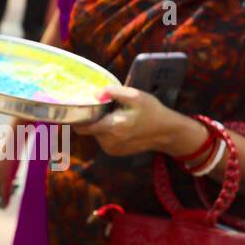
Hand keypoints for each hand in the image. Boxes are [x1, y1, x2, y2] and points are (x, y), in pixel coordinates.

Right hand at [0, 154, 19, 208]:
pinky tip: (15, 176)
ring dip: (5, 187)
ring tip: (15, 185)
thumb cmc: (9, 164)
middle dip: (2, 194)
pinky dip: (6, 179)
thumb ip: (5, 195)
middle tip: (12, 195)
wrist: (12, 145)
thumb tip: (3, 206)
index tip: (4, 206)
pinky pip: (0, 175)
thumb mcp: (8, 181)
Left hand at [74, 84, 194, 156]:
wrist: (166, 132)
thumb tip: (96, 94)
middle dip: (91, 117)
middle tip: (102, 106)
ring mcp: (112, 149)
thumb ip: (114, 92)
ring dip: (99, 124)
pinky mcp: (115, 152)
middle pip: (87, 128)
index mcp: (113, 127)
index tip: (77, 106)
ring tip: (114, 115)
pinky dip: (106, 131)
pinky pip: (102, 139)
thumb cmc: (151, 111)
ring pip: (94, 133)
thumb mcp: (135, 96)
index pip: (82, 126)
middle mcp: (109, 142)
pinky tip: (118, 124)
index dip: (77, 116)